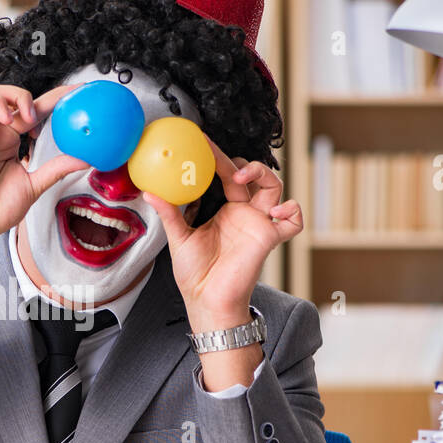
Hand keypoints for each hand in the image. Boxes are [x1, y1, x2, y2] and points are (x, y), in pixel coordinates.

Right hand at [0, 84, 86, 302]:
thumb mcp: (36, 184)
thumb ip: (58, 168)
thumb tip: (86, 159)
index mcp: (14, 143)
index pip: (37, 114)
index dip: (56, 101)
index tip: (79, 94)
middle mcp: (0, 133)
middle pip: (20, 98)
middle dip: (46, 95)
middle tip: (67, 102)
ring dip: (17, 96)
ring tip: (30, 118)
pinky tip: (8, 119)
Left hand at [143, 137, 302, 332]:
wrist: (207, 300)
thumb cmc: (195, 274)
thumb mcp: (179, 238)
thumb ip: (169, 213)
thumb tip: (149, 191)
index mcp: (226, 209)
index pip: (226, 174)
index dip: (218, 157)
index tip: (202, 141)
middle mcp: (245, 213)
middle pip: (254, 175)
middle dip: (241, 161)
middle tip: (221, 163)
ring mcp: (259, 224)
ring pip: (275, 187)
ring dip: (264, 174)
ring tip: (240, 177)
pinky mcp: (269, 239)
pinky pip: (293, 222)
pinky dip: (292, 211)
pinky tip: (275, 211)